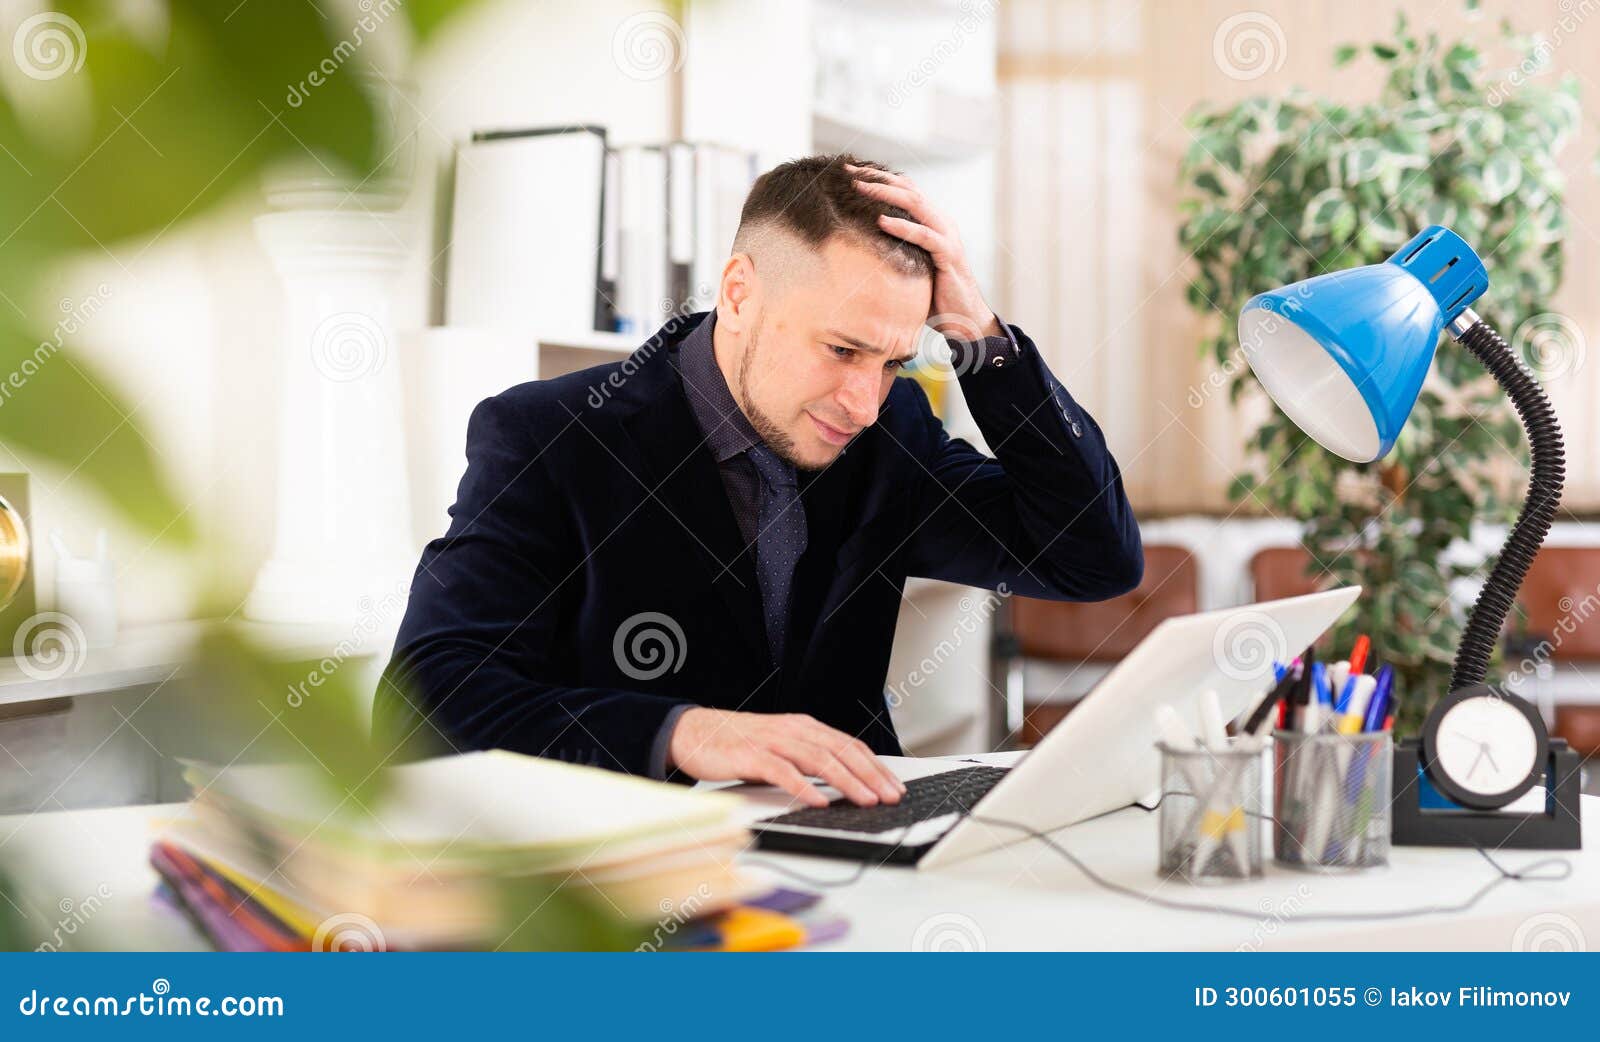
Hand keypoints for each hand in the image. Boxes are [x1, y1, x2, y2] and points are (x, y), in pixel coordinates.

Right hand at [666, 707, 905, 807]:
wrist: (695, 732)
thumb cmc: (739, 744)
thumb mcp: (781, 747)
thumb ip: (808, 760)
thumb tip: (844, 782)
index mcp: (804, 727)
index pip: (849, 745)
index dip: (874, 765)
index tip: (893, 785)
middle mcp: (793, 730)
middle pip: (841, 751)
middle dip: (870, 775)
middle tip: (890, 796)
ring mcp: (773, 741)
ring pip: (819, 759)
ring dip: (847, 781)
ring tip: (866, 800)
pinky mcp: (751, 755)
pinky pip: (783, 772)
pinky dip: (803, 787)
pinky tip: (819, 801)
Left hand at [846, 162, 1001, 342]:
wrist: (963, 319)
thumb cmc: (933, 295)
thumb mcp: (910, 265)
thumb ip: (894, 249)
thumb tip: (859, 246)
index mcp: (932, 222)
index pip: (905, 189)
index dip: (878, 178)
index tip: (850, 171)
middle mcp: (941, 222)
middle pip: (908, 189)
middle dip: (877, 177)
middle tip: (849, 171)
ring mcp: (947, 236)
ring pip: (916, 204)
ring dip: (886, 193)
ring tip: (860, 187)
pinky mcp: (948, 255)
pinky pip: (925, 236)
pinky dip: (903, 227)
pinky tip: (881, 221)